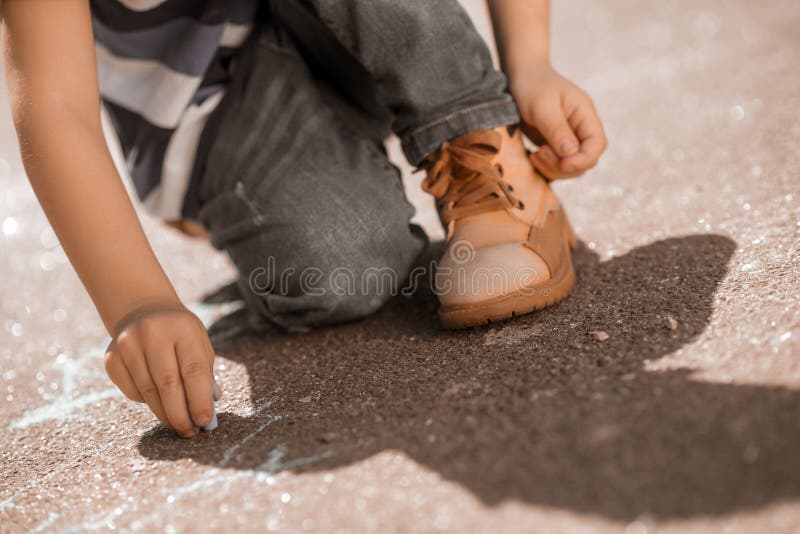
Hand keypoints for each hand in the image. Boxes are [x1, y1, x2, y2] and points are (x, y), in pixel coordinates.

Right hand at [104, 302, 220, 436]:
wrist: (142, 310)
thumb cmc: (179, 333)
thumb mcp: (198, 343)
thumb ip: (204, 374)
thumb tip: (208, 409)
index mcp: (182, 328)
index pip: (193, 369)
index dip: (199, 399)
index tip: (205, 422)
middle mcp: (152, 334)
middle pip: (168, 384)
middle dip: (180, 414)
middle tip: (190, 431)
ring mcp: (127, 345)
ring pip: (148, 391)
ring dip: (165, 414)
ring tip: (178, 424)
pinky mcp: (111, 358)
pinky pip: (132, 391)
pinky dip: (147, 402)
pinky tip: (158, 401)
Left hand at [509, 61, 606, 178]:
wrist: (521, 76)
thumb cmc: (531, 86)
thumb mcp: (542, 106)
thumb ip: (557, 129)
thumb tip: (570, 153)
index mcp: (584, 115)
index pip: (597, 144)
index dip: (583, 159)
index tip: (562, 163)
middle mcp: (581, 128)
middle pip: (586, 160)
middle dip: (563, 166)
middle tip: (539, 154)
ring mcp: (569, 138)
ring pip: (572, 167)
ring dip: (553, 169)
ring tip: (534, 155)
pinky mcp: (555, 145)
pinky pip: (557, 165)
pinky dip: (546, 167)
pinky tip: (532, 156)